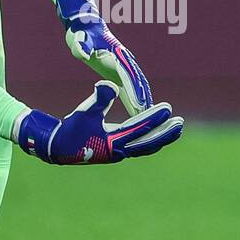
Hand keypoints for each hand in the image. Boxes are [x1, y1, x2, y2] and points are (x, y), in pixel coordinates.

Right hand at [14, 81, 182, 164]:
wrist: (58, 147)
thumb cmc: (71, 128)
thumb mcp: (85, 111)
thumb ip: (99, 98)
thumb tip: (110, 85)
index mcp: (112, 141)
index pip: (140, 128)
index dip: (155, 118)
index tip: (168, 107)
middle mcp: (119, 151)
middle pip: (149, 143)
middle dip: (166, 133)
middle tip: (181, 122)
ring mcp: (118, 154)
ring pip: (146, 147)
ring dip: (160, 137)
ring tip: (174, 127)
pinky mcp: (116, 153)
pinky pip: (139, 147)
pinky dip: (149, 140)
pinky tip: (156, 133)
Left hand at [55, 0, 152, 114]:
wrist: (86, 25)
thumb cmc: (82, 33)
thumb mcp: (79, 39)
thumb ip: (81, 47)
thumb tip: (82, 54)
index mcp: (117, 54)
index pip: (128, 74)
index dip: (134, 90)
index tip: (140, 104)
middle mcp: (124, 60)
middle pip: (137, 81)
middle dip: (143, 98)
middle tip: (147, 115)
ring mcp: (123, 65)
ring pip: (136, 85)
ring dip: (142, 100)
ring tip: (147, 116)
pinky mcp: (117, 71)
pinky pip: (128, 87)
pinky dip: (134, 98)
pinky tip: (136, 111)